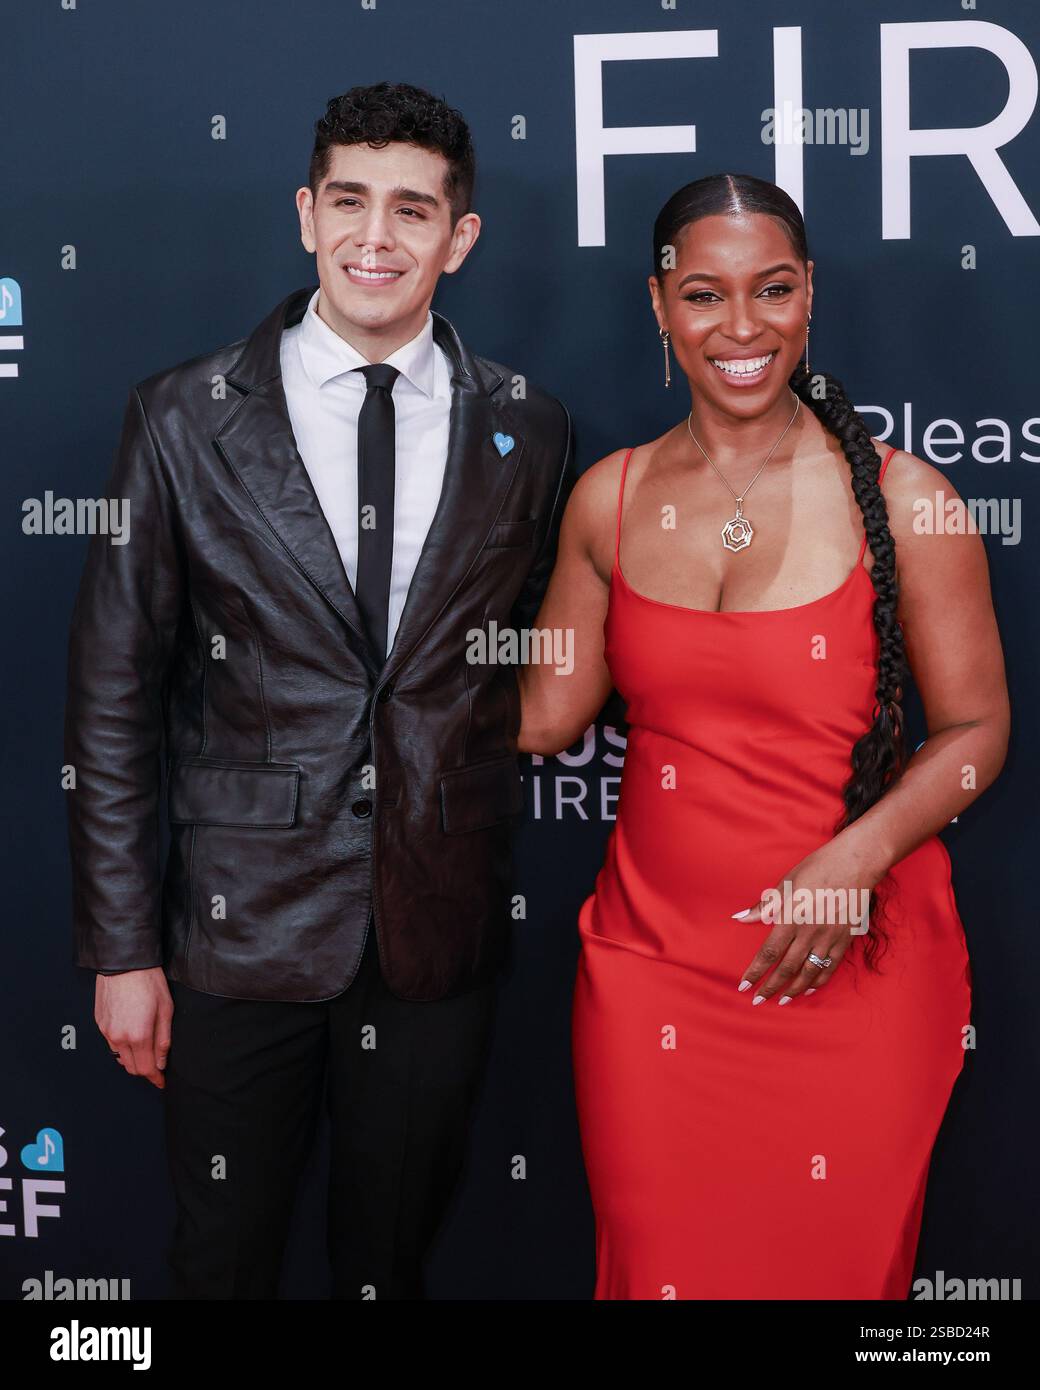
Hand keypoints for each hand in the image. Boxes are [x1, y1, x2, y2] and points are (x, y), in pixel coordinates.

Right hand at [95, 968, 173, 1088]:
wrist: (124, 963)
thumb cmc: (148, 981)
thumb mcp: (166, 1009)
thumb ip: (164, 1039)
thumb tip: (162, 1061)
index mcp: (139, 1036)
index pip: (146, 1069)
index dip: (156, 1078)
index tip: (161, 1082)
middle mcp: (119, 1037)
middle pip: (132, 1068)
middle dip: (145, 1070)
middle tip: (157, 1065)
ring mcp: (106, 1031)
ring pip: (120, 1057)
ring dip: (133, 1059)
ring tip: (145, 1050)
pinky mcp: (100, 1023)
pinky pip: (111, 1044)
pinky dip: (122, 1046)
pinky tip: (132, 1036)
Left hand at [731, 841, 881, 1005]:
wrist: (855, 864)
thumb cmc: (817, 868)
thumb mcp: (786, 883)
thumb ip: (764, 906)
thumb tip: (740, 918)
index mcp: (791, 918)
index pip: (769, 953)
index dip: (756, 971)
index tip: (744, 985)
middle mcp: (809, 932)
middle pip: (787, 967)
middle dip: (770, 986)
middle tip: (757, 1000)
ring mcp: (829, 938)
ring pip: (809, 972)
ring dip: (793, 989)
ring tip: (781, 1000)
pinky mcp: (844, 939)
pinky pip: (830, 967)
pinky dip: (818, 980)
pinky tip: (808, 988)